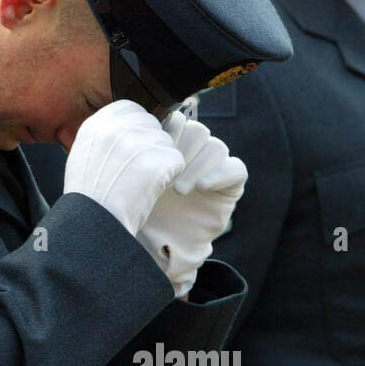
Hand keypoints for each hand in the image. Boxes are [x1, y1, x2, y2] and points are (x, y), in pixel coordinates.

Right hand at [63, 100, 184, 235]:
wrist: (95, 224)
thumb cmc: (90, 195)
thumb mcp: (84, 153)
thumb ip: (105, 133)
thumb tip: (131, 121)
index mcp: (97, 124)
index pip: (131, 108)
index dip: (137, 128)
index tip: (133, 148)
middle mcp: (117, 128)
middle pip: (152, 124)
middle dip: (151, 144)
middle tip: (138, 170)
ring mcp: (139, 143)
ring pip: (166, 142)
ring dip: (160, 161)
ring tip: (140, 182)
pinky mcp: (159, 161)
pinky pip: (177, 160)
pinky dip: (170, 176)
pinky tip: (151, 189)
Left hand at [137, 113, 246, 297]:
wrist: (162, 243)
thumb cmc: (141, 211)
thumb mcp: (131, 184)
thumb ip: (133, 159)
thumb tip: (127, 129)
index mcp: (171, 144)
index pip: (176, 122)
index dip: (167, 130)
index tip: (152, 147)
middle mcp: (194, 152)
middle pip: (197, 130)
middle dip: (181, 148)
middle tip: (166, 171)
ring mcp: (214, 166)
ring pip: (215, 146)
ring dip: (197, 164)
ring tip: (178, 189)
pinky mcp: (232, 183)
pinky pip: (236, 168)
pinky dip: (220, 174)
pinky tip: (201, 187)